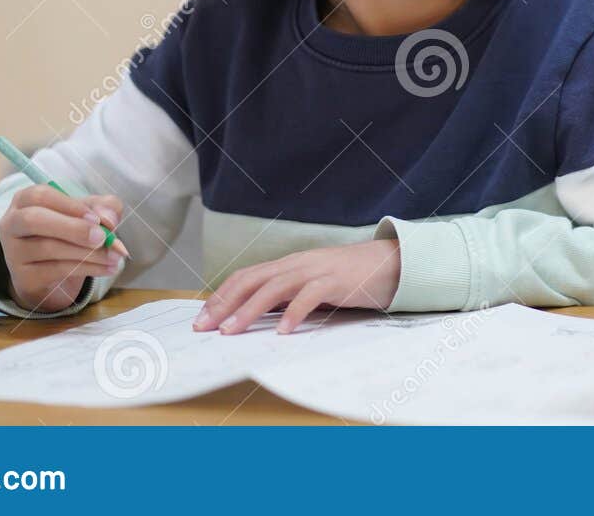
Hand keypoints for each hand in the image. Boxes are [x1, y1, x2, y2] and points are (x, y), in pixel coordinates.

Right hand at [0, 184, 129, 312]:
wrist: (53, 278)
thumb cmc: (68, 235)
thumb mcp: (87, 214)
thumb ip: (102, 208)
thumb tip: (108, 218)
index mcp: (25, 200)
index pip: (40, 196)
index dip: (69, 205)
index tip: (96, 218)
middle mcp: (12, 224)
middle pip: (34, 220)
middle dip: (72, 228)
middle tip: (102, 237)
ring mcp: (14, 253)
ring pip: (48, 248)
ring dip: (87, 252)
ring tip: (114, 255)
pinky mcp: (23, 278)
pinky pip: (56, 270)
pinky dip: (87, 268)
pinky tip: (107, 268)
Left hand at [192, 239, 402, 334]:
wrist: (391, 262)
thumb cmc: (351, 278)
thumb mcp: (314, 285)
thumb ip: (290, 295)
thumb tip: (259, 316)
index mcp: (290, 265)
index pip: (247, 275)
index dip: (221, 295)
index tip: (202, 318)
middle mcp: (298, 263)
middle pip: (252, 279)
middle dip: (224, 303)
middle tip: (204, 327)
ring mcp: (316, 270)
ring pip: (274, 287)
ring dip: (249, 310)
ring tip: (232, 331)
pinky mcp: (336, 281)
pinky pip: (310, 295)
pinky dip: (294, 313)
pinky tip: (283, 332)